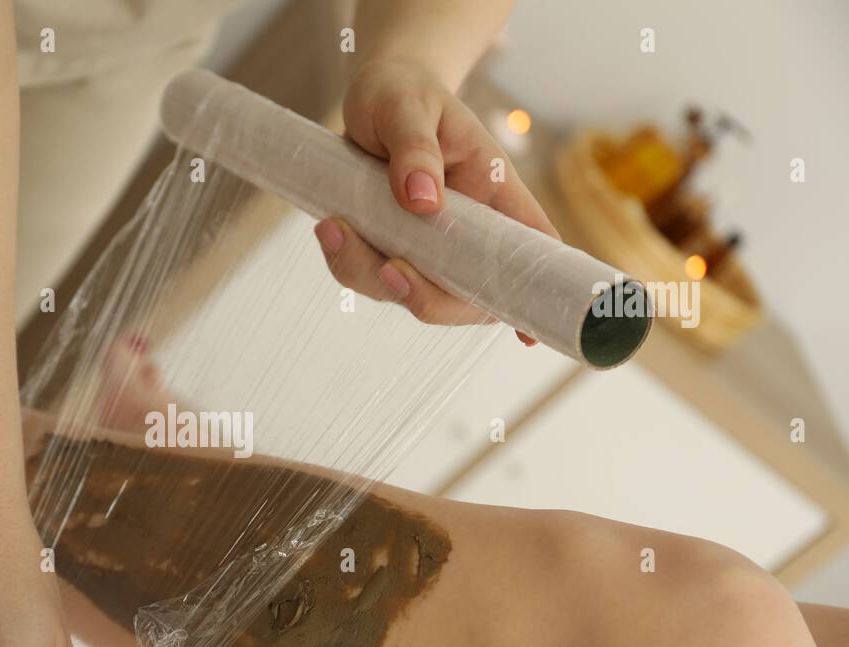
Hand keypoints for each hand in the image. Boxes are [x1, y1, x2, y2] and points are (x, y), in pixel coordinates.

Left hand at [316, 56, 558, 343]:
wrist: (377, 95)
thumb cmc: (405, 94)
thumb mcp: (408, 106)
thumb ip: (415, 148)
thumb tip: (421, 199)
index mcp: (495, 195)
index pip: (532, 248)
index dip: (535, 294)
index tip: (527, 334)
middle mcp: (469, 230)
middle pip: (469, 296)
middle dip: (427, 297)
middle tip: (387, 269)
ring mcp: (429, 247)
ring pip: (409, 292)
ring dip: (369, 274)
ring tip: (333, 226)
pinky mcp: (392, 249)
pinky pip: (370, 277)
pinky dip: (347, 262)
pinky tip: (329, 227)